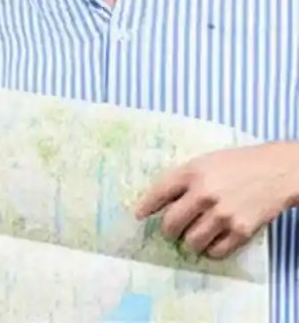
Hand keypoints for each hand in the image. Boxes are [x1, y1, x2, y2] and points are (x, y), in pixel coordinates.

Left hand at [134, 142, 298, 259]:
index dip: (146, 206)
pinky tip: (212, 243)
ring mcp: (222, 214)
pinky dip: (211, 250)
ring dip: (190, 243)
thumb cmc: (237, 164)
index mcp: (191, 173)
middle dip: (169, 230)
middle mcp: (203, 194)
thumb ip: (183, 179)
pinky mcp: (241, 230)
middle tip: (171, 231)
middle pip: (171, 224)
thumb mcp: (204, 162)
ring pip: (192, 241)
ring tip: (193, 238)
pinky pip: (216, 251)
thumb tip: (159, 200)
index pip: (158, 193)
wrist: (276, 170)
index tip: (138, 216)